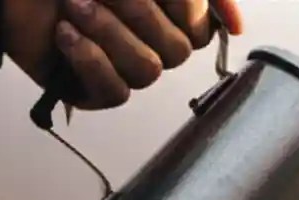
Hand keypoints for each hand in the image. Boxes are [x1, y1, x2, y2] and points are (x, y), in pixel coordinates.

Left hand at [3, 0, 243, 110]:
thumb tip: (233, 25)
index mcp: (171, 17)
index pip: (203, 29)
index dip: (183, 8)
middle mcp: (154, 46)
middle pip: (177, 51)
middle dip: (136, 13)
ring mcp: (125, 71)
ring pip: (148, 71)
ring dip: (108, 33)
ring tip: (73, 5)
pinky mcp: (94, 91)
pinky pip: (114, 92)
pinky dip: (89, 60)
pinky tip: (65, 35)